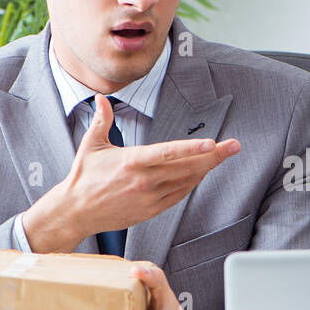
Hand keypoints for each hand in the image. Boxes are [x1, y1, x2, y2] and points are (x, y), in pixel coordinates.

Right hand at [25, 94, 239, 251]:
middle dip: (214, 156)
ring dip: (207, 168)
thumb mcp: (91, 145)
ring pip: (186, 181)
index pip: (168, 153)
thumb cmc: (83, 177)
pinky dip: (193, 183)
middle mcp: (144, 180)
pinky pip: (179, 194)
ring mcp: (149, 197)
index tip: (213, 143)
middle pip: (186, 167)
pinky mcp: (151, 210)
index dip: (192, 149)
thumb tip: (100, 98)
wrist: (75, 212)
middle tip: (234, 146)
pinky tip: (203, 172)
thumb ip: (101, 120)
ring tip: (224, 155)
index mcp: (131, 161)